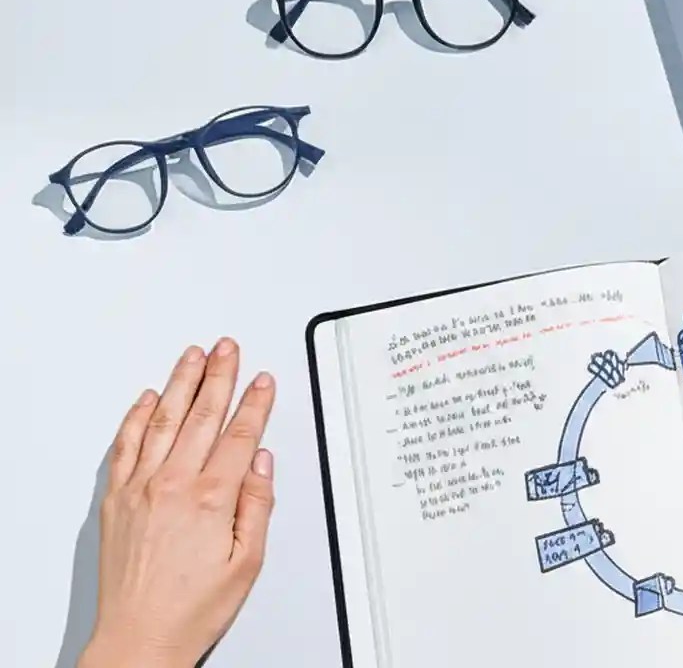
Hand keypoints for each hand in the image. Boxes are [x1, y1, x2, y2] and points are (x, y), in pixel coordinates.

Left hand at [79, 339, 276, 667]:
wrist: (138, 638)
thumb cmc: (191, 609)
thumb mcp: (247, 562)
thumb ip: (257, 507)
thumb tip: (261, 464)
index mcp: (210, 499)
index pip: (239, 436)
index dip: (254, 403)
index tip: (263, 379)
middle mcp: (172, 486)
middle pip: (202, 417)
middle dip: (219, 376)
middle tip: (228, 348)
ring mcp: (139, 489)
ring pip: (164, 421)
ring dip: (180, 384)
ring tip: (193, 356)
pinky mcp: (116, 500)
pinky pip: (125, 445)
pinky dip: (136, 417)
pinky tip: (148, 398)